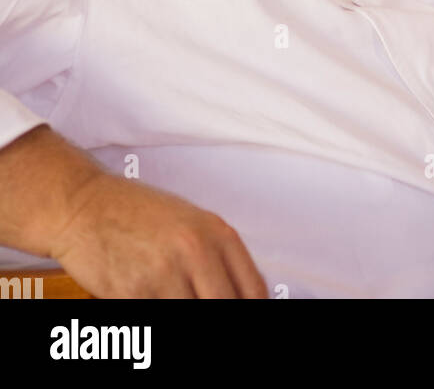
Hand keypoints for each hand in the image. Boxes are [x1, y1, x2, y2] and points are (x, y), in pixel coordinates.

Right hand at [50, 170, 268, 298]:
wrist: (84, 206)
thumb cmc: (137, 213)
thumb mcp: (191, 223)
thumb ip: (218, 258)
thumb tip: (240, 296)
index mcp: (217, 233)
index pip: (254, 292)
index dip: (253, 311)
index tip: (246, 315)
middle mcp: (195, 251)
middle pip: (226, 309)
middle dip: (221, 319)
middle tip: (201, 307)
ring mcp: (164, 274)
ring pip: (192, 318)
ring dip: (183, 314)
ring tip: (169, 298)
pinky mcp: (132, 295)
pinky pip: (155, 321)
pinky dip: (153, 319)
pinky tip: (147, 300)